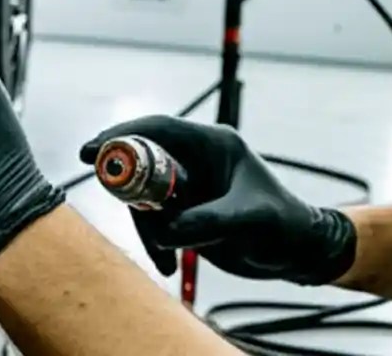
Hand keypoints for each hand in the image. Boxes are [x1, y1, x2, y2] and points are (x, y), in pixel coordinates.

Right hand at [79, 116, 356, 285]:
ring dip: (146, 227)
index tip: (91, 151)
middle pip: (143, 163)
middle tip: (119, 204)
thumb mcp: (249, 221)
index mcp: (213, 145)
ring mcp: (189, 187)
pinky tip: (167, 263)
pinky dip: (155, 242)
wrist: (300, 254)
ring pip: (145, 197)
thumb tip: (162, 231)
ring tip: (163, 256)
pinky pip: (155, 221)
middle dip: (128, 189)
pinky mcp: (186, 211)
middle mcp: (196, 161)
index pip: (158, 128)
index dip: (122, 135)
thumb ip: (206, 222)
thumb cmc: (285, 226)